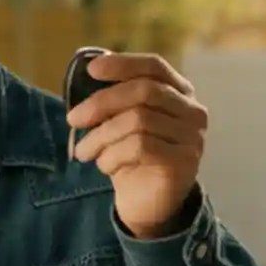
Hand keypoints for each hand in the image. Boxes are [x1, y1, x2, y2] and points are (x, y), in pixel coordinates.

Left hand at [65, 52, 207, 238]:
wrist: (145, 202)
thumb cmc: (129, 157)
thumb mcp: (118, 122)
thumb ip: (112, 98)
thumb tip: (92, 67)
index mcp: (178, 93)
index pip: (154, 66)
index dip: (124, 63)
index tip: (92, 69)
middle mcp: (192, 111)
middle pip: (144, 91)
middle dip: (101, 103)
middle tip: (73, 119)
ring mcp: (192, 136)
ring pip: (138, 121)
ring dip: (101, 137)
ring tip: (85, 152)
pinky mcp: (184, 161)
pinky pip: (140, 147)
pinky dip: (113, 155)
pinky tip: (106, 166)